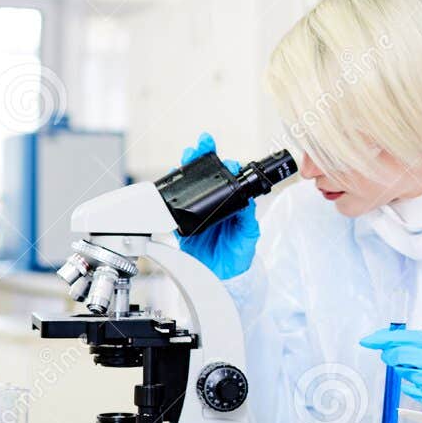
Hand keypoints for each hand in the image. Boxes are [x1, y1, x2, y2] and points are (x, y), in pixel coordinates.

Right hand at [175, 133, 259, 279]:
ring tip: (188, 154)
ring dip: (188, 168)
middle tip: (203, 145)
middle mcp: (213, 205)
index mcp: (231, 205)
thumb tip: (248, 201)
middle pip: (207, 177)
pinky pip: (175, 204)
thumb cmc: (238, 255)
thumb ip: (248, 218)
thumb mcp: (249, 234)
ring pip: (190, 185)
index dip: (227, 167)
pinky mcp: (183, 223)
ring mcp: (198, 212)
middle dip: (203, 158)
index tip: (228, 161)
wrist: (223, 277)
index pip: (229, 180)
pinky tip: (174, 179)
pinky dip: (173, 191)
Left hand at [358, 327, 421, 412]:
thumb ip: (403, 342)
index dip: (389, 339)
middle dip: (399, 357)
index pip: (414, 338)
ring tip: (401, 371)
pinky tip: (408, 387)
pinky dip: (415, 392)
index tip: (369, 341)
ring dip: (409, 374)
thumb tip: (371, 340)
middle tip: (387, 357)